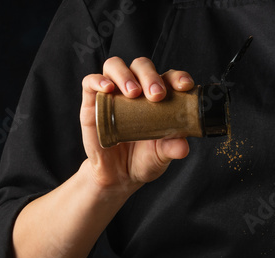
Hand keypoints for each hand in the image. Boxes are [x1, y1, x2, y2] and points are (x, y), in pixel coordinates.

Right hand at [80, 57, 195, 191]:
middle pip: (141, 66)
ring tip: (133, 93)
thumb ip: (171, 148)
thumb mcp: (161, 156)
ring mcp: (113, 94)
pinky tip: (107, 89)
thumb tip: (183, 146)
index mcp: (157, 97)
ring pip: (115, 66)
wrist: (118, 176)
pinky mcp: (93, 103)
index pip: (168, 76)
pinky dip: (98, 80)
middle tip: (156, 95)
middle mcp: (136, 89)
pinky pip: (90, 82)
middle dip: (150, 76)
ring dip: (125, 75)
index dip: (177, 76)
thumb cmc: (143, 159)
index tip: (184, 86)